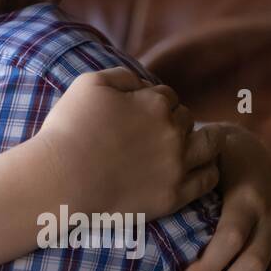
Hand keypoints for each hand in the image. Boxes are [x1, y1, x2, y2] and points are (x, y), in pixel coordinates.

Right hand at [37, 67, 219, 218]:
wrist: (60, 179)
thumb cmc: (69, 130)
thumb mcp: (89, 84)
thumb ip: (122, 75)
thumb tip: (142, 82)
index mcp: (154, 103)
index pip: (167, 96)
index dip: (155, 103)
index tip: (142, 114)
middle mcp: (172, 132)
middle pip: (186, 119)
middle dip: (175, 121)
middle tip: (158, 132)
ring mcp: (176, 166)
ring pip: (210, 146)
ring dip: (205, 140)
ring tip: (196, 145)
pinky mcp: (173, 195)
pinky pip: (207, 181)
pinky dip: (209, 171)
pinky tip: (200, 168)